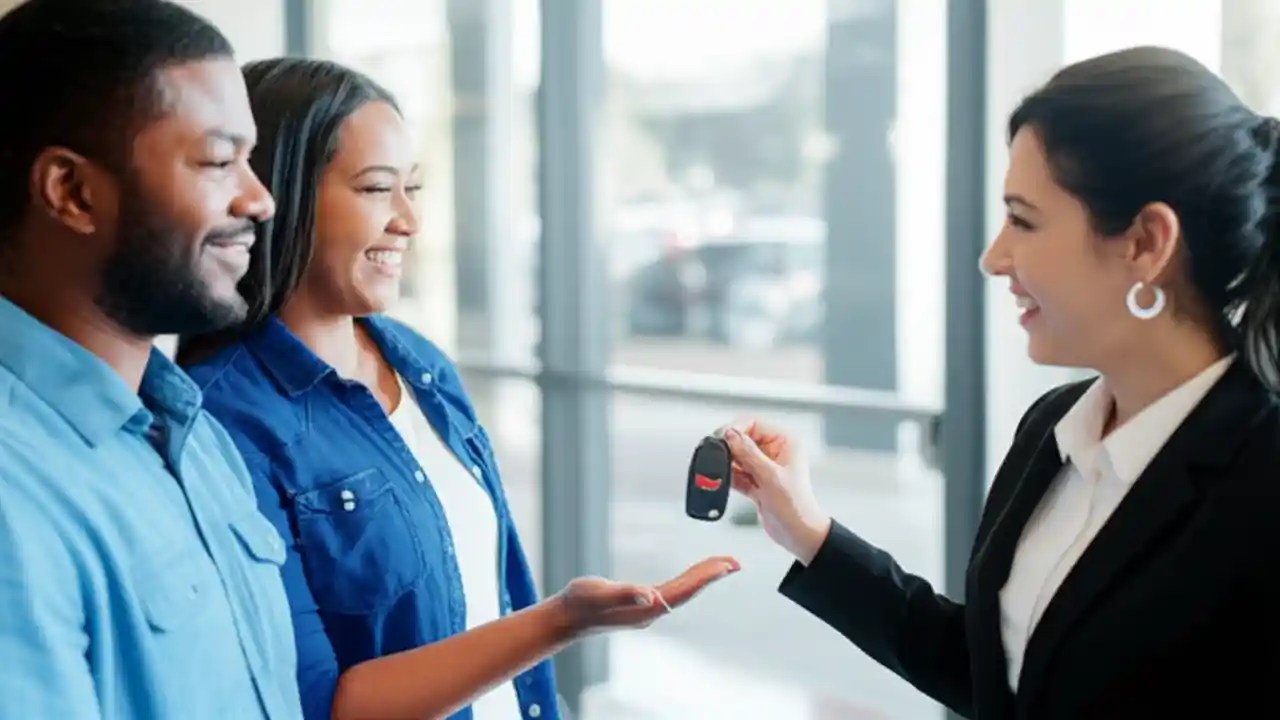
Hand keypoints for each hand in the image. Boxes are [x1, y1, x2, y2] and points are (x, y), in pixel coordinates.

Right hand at [553, 556, 739, 636]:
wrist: (566, 617)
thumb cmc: (579, 603)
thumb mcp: (598, 593)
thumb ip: (625, 594)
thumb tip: (652, 596)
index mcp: (646, 608)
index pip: (684, 590)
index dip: (706, 577)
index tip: (727, 565)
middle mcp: (651, 611)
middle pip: (688, 591)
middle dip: (711, 575)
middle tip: (735, 562)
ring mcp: (647, 610)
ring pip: (683, 591)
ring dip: (702, 578)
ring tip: (722, 566)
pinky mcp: (641, 605)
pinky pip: (673, 591)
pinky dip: (687, 581)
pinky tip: (692, 577)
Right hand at [723, 421, 830, 564]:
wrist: (798, 535)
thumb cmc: (796, 507)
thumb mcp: (770, 476)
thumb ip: (748, 453)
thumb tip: (730, 434)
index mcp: (785, 442)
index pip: (754, 424)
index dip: (736, 429)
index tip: (721, 439)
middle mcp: (775, 452)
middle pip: (742, 440)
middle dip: (729, 449)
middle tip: (717, 457)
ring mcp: (765, 467)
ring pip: (737, 457)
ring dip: (728, 465)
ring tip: (719, 472)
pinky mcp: (757, 482)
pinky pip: (737, 474)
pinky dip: (729, 478)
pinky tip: (722, 482)